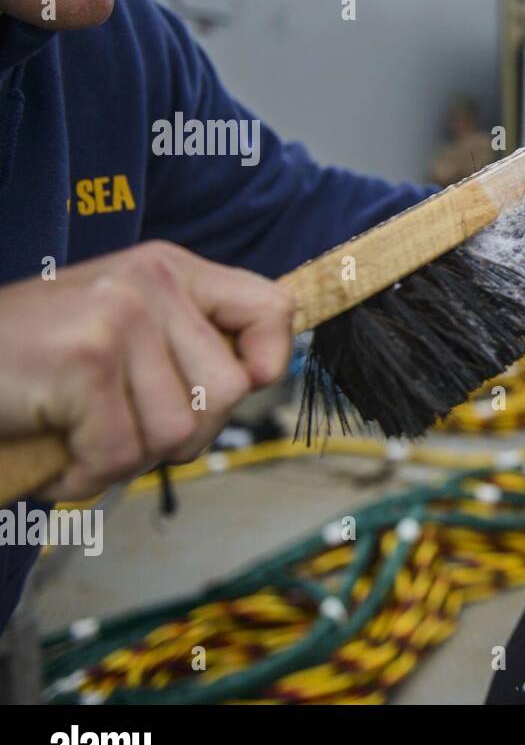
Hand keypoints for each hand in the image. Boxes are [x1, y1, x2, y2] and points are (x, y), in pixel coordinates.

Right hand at [0, 242, 294, 500]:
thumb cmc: (30, 364)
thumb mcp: (122, 331)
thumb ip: (186, 344)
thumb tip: (258, 375)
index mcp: (172, 270)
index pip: (274, 308)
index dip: (266, 362)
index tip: (233, 385)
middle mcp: (153, 281)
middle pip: (229, 392)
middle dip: (180, 433)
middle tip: (120, 426)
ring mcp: (120, 316)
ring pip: (181, 430)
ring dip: (127, 456)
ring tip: (82, 433)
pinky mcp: (86, 359)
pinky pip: (123, 453)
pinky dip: (85, 475)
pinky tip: (57, 453)